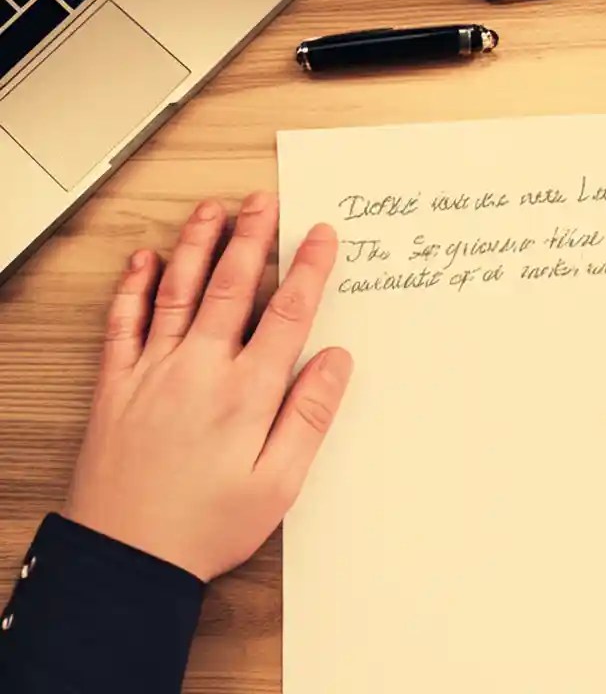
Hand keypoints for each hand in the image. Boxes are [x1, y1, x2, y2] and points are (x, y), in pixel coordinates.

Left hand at [63, 193, 351, 581]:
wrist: (125, 555)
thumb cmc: (206, 525)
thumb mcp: (278, 483)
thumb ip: (309, 417)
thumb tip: (335, 363)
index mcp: (247, 393)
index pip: (286, 313)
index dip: (307, 268)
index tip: (321, 236)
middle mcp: (199, 370)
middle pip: (230, 286)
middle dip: (252, 237)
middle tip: (264, 201)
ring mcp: (153, 371)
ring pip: (177, 290)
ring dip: (196, 244)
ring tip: (213, 210)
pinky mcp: (118, 384)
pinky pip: (124, 321)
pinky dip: (134, 285)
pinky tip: (145, 260)